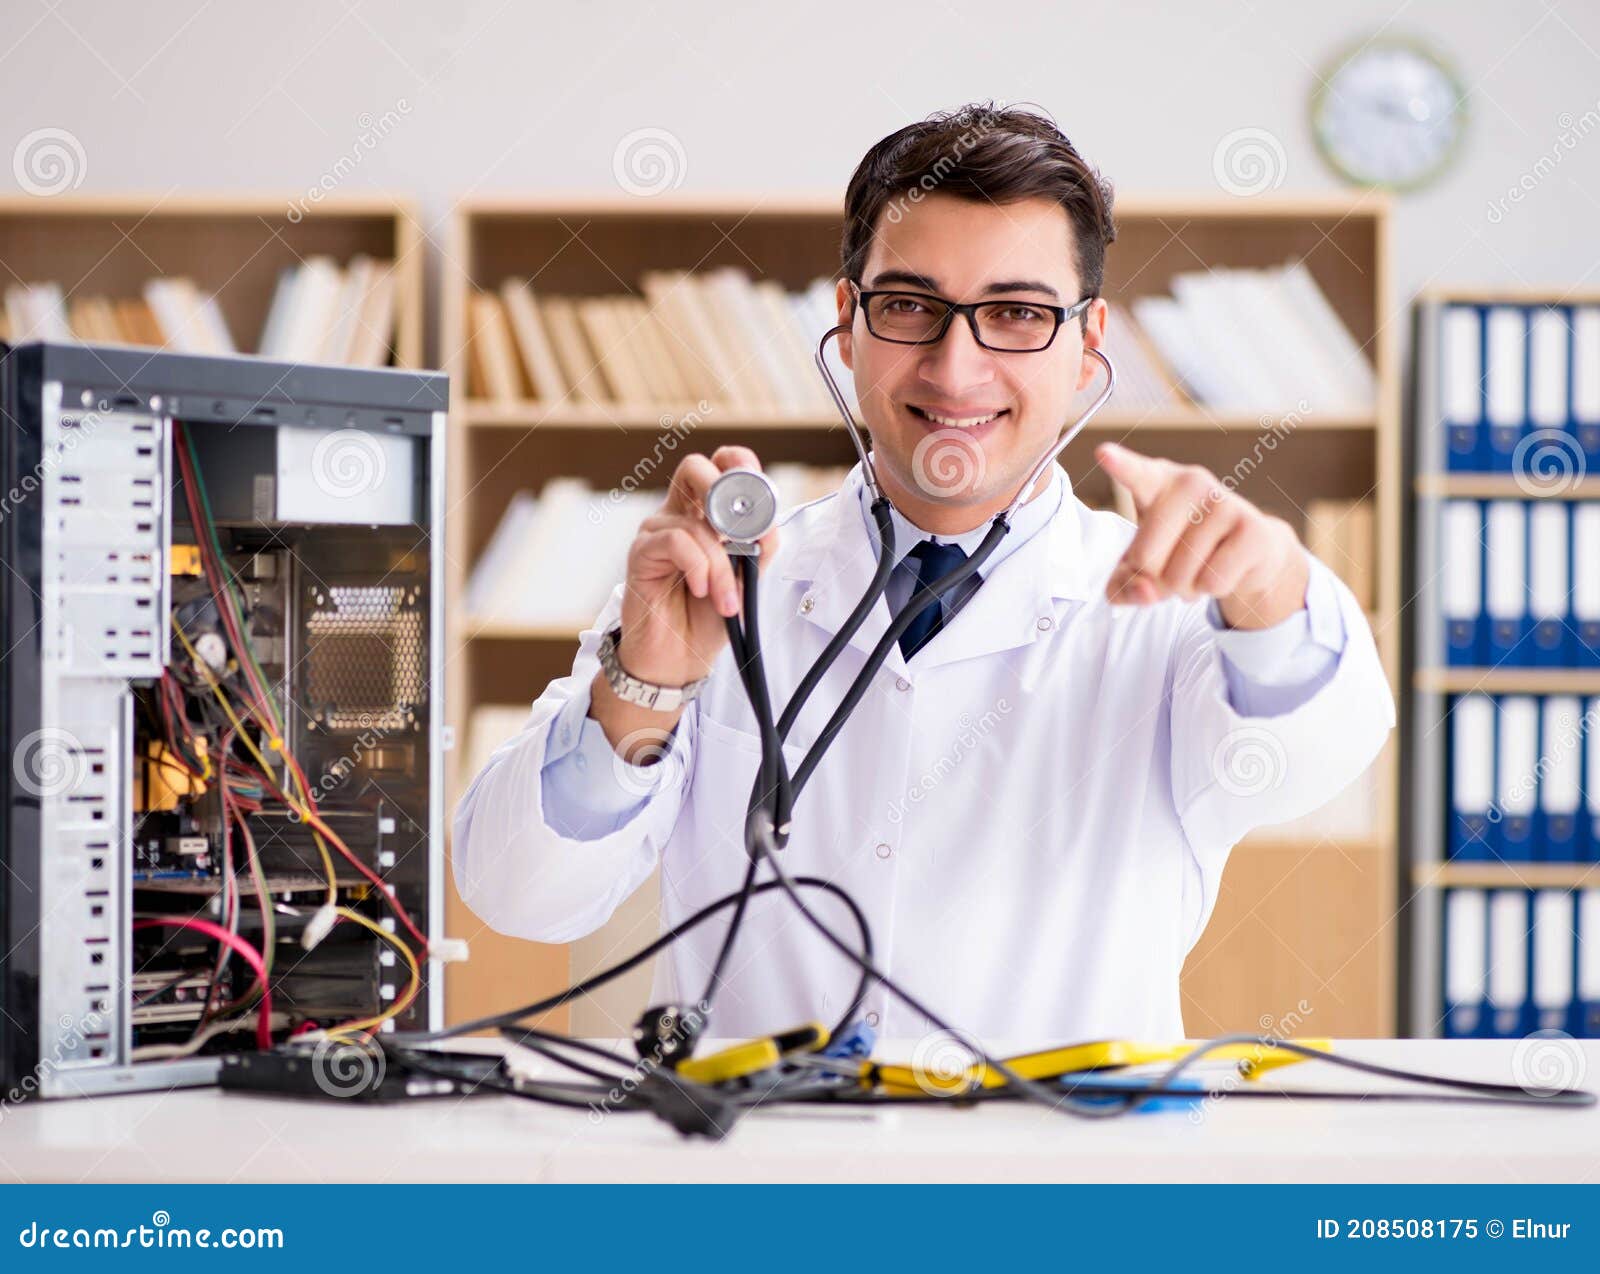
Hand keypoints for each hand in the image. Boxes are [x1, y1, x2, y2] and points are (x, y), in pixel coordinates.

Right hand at [590, 446, 778, 754]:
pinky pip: (676, 541)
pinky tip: (702, 590)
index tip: (757, 487)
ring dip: (720, 564)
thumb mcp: (747, 579)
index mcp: (706, 515)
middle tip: (739, 530)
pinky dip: (698, 567)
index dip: (738, 464)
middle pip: (694, 468)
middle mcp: (679, 515)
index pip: (719, 467)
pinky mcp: (642, 553)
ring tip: (725, 597)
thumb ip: (759, 546)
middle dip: (723, 491)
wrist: (680, 658)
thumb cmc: (707, 617)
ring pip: (696, 522)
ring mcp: (658, 531)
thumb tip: (768, 521)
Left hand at [1095, 441, 1306, 629]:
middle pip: (1145, 558)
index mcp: (1155, 483)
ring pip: (1180, 575)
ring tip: (1200, 565)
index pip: (1135, 474)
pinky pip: (1212, 581)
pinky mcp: (1252, 527)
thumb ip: (1124, 586)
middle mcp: (1190, 482)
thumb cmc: (1180, 552)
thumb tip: (1146, 591)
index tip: (1103, 453)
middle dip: (1155, 579)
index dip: (1120, 465)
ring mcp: (1224, 501)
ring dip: (1185, 587)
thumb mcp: (1142, 568)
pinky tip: (1223, 569)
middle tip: (1173, 564)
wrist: (1247, 552)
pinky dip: (1211, 589)